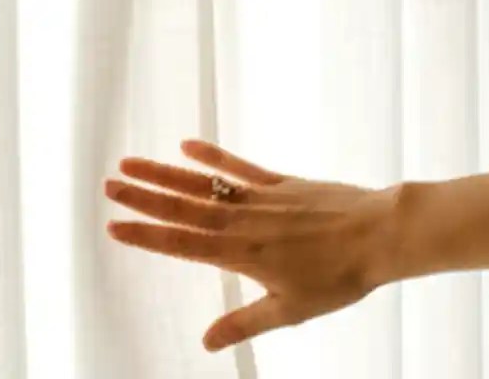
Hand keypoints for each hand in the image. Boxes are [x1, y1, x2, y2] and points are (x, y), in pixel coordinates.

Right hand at [104, 140, 400, 351]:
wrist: (380, 235)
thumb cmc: (338, 278)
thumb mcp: (290, 310)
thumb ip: (244, 323)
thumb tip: (206, 342)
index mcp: (241, 255)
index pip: (182, 243)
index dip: (146, 235)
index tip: (113, 226)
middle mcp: (243, 222)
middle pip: (183, 207)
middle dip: (143, 197)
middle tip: (108, 185)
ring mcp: (260, 198)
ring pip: (203, 183)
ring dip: (165, 173)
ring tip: (130, 162)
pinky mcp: (280, 183)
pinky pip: (239, 166)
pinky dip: (212, 156)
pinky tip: (187, 145)